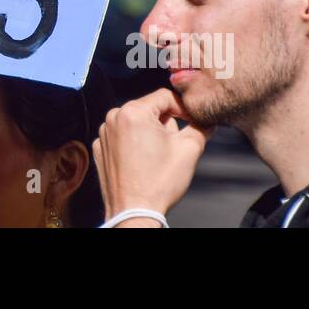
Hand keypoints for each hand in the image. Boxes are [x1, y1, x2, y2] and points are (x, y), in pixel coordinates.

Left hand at [92, 88, 209, 225]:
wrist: (134, 212)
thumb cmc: (158, 183)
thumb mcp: (189, 149)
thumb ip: (201, 127)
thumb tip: (208, 120)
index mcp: (133, 112)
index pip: (165, 96)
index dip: (183, 107)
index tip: (193, 120)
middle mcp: (114, 117)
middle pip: (150, 109)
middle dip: (165, 124)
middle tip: (174, 145)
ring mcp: (104, 133)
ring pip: (136, 123)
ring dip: (149, 133)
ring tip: (157, 157)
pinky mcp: (99, 148)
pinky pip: (122, 137)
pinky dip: (133, 144)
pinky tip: (142, 162)